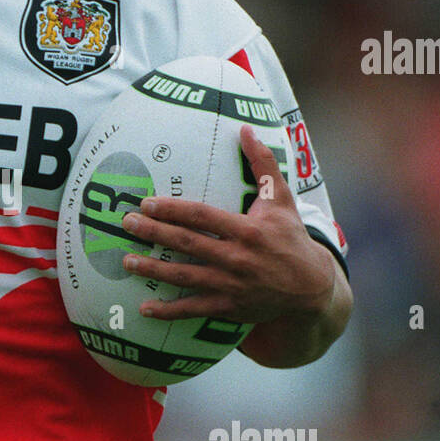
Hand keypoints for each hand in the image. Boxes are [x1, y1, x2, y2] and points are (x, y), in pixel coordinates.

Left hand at [119, 126, 332, 325]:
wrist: (312, 288)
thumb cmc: (291, 238)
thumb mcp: (281, 199)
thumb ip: (262, 164)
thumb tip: (245, 129)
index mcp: (248, 230)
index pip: (203, 217)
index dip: (173, 210)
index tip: (147, 203)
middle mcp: (238, 258)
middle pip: (188, 244)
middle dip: (155, 234)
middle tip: (127, 225)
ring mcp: (232, 286)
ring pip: (186, 277)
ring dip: (154, 270)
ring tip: (127, 262)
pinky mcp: (229, 307)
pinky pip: (194, 309)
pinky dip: (169, 311)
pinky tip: (145, 308)